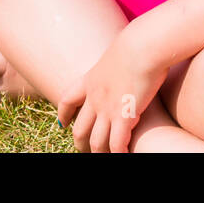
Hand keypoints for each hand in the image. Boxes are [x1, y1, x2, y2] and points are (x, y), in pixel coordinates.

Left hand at [57, 26, 165, 152]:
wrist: (142, 46)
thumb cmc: (137, 44)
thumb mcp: (118, 53)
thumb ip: (117, 63)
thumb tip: (127, 59)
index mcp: (90, 80)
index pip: (68, 100)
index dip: (63, 114)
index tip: (61, 124)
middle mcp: (95, 97)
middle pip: (80, 128)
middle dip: (80, 143)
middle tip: (84, 150)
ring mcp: (107, 108)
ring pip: (96, 141)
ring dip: (99, 153)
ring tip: (104, 157)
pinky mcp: (124, 116)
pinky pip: (116, 143)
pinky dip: (118, 152)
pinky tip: (124, 154)